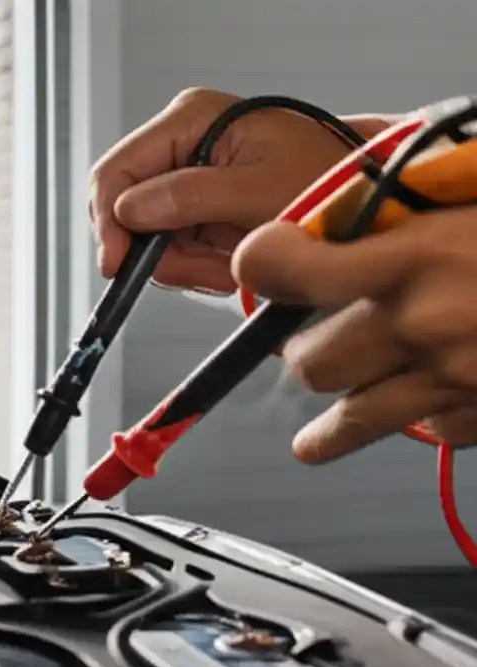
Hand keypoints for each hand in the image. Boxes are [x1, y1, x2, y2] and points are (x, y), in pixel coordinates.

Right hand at [90, 88, 387, 291]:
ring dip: (183, 263)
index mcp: (191, 119)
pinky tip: (228, 263)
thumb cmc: (328, 182)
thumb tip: (128, 212)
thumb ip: (188, 198)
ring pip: (146, 236)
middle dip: (154, 248)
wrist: (369, 205)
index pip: (117, 171)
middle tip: (198, 270)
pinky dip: (197, 266)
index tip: (116, 265)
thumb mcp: (256, 192)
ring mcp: (188, 178)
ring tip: (228, 265)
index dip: (108, 221)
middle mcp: (182, 143)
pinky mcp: (198, 210)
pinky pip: (172, 249)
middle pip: (124, 207)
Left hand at [232, 209, 476, 461]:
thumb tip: (336, 214)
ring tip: (331, 395)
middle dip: (305, 345)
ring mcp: (454, 378)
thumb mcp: (468, 183)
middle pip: (309, 363)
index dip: (265, 261)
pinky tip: (429, 388)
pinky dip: (424, 410)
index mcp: (417, 254)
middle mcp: (424, 323)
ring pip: (350, 417)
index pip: (283, 272)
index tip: (269, 256)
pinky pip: (427, 428)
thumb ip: (398, 201)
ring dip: (341, 399)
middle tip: (322, 324)